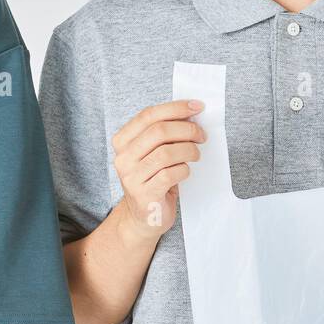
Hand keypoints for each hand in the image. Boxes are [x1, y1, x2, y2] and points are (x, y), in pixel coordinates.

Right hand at [110, 100, 206, 243]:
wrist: (145, 217)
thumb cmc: (153, 179)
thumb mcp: (153, 152)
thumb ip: (164, 133)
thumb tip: (191, 113)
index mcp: (122, 142)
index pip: (148, 115)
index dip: (175, 108)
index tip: (197, 107)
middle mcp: (123, 158)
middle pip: (159, 131)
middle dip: (187, 129)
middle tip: (201, 135)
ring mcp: (131, 178)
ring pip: (167, 153)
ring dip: (189, 150)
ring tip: (195, 155)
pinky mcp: (144, 195)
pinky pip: (170, 174)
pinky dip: (184, 170)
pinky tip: (184, 173)